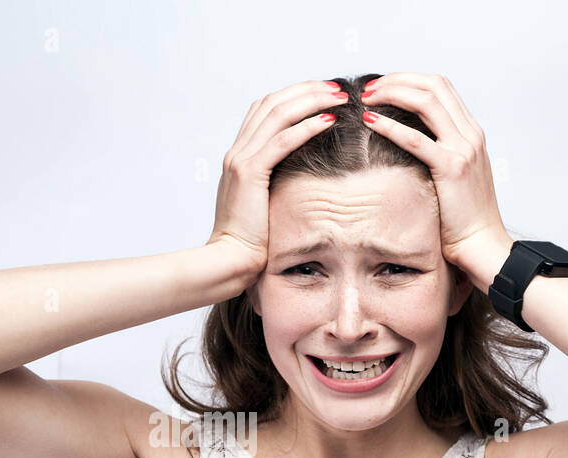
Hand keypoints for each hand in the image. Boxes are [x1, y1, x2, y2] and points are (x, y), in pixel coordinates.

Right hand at [207, 80, 347, 279]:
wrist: (229, 259)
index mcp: (239, 156)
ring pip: (278, 114)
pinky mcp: (249, 173)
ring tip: (338, 98)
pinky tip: (328, 121)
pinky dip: (306, 126)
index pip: (265, 110)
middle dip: (306, 90)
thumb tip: (299, 175)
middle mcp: (237, 151)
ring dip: (310, 101)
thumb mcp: (262, 203)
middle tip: (336, 88)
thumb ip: (273, 182)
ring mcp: (240, 160)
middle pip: (272, 103)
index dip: (294, 95)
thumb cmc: (250, 240)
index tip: (323, 93)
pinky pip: (282, 140)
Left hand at [360, 73, 510, 265]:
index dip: (409, 80)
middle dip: (398, 79)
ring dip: (393, 93)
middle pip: (433, 85)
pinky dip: (390, 125)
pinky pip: (416, 138)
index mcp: (471, 133)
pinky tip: (370, 121)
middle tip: (370, 87)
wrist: (482, 244)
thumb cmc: (464, 219)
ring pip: (426, 101)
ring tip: (367, 98)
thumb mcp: (454, 177)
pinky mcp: (451, 168)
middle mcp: (470, 134)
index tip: (383, 86)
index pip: (440, 88)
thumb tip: (408, 143)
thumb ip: (439, 154)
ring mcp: (463, 149)